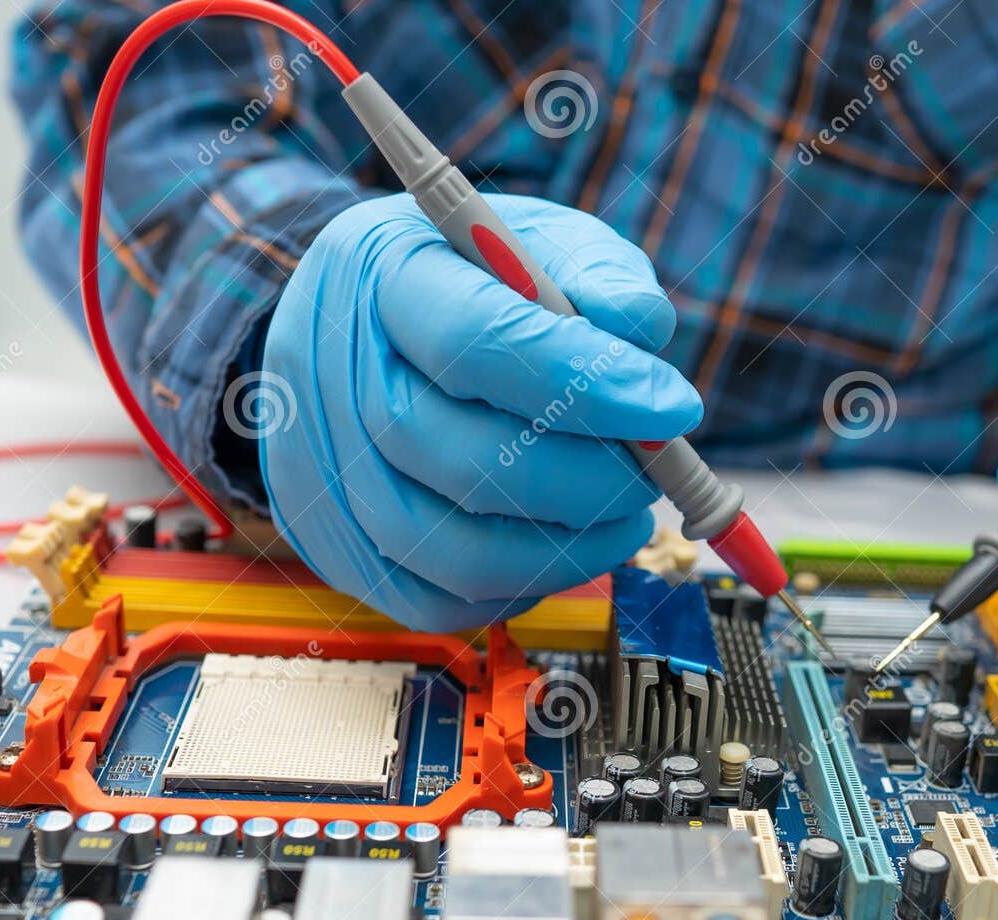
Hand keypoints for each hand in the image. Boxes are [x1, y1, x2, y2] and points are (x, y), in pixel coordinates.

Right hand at [256, 193, 700, 630]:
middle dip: (586, 481)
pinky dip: (521, 584)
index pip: (479, 341)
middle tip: (651, 474)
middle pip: (462, 458)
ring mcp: (323, 473)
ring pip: (451, 549)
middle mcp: (331, 376)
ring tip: (622, 516)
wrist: (358, 328)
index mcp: (384, 275)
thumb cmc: (471, 284)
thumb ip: (596, 275)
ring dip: (564, 548)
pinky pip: (438, 598)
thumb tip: (642, 328)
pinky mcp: (334, 547)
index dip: (587, 383)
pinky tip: (564, 543)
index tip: (674, 407)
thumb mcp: (538, 243)